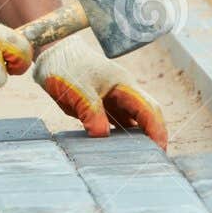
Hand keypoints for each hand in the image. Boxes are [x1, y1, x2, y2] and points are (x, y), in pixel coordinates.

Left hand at [33, 33, 167, 149]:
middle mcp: (123, 92)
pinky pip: (117, 122)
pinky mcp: (102, 105)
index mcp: (123, 85)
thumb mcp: (77, 90)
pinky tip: (118, 149)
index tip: (160, 149)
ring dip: (138, 137)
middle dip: (154, 135)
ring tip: (139, 159)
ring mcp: (113, 98)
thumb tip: (102, 135)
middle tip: (155, 159)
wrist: (51, 53)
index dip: (156, 129)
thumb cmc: (65, 66)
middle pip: (146, 115)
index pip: (148, 108)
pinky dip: (121, 135)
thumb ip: (91, 112)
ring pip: (133, 120)